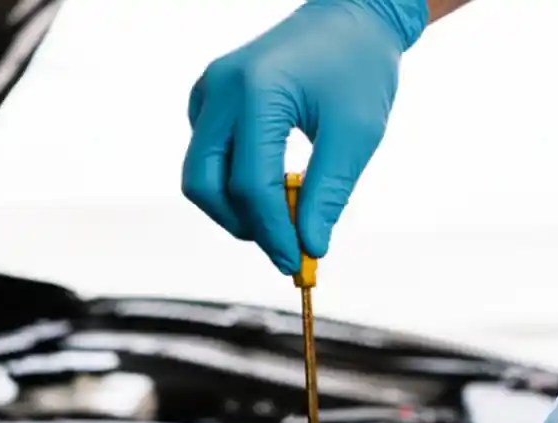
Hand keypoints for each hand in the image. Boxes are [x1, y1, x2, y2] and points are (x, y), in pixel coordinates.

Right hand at [181, 0, 426, 274]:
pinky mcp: (207, 100)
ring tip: (285, 214)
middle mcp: (220, 88)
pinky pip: (205, 158)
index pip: (251, 183)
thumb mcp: (355, 135)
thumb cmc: (358, 68)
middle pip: (205, 184)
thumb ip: (328, 194)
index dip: (273, 232)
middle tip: (284, 246)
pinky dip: (232, 184)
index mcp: (257, 89)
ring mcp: (207, 92)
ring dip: (236, 208)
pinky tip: (273, 182)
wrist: (350, 18)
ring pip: (199, 176)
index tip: (298, 263)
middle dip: (243, 225)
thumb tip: (311, 248)